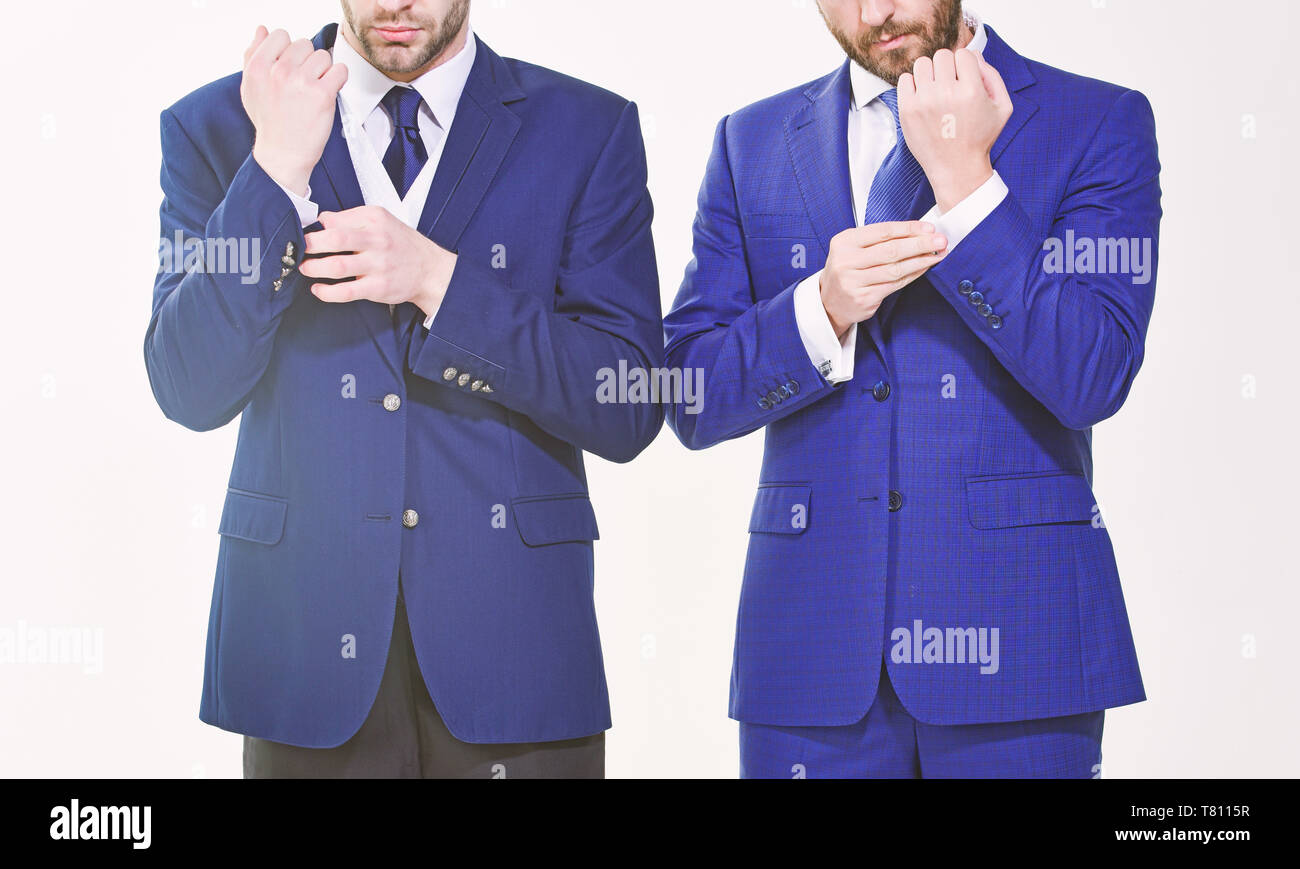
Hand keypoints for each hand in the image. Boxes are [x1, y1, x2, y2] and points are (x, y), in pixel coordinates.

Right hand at [241, 26, 347, 196]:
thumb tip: (262, 29)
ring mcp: (301, 82)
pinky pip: (340, 70)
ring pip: (323, 56)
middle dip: (307, 61)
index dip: (289, 50)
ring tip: (314, 90)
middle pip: (304, 44)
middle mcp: (278, 71)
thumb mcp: (250, 87)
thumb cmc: (268, 120)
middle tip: (302, 84)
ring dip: (323, 71)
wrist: (283, 154)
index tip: (290, 68)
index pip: (280, 35)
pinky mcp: (322, 94)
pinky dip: (339, 78)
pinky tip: (329, 91)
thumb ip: (253, 55)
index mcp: (258, 67)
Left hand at [299, 206, 457, 318]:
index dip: (316, 228)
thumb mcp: (382, 219)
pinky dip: (327, 292)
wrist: (430, 270)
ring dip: (314, 267)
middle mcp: (377, 240)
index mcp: (375, 219)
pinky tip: (318, 289)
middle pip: (335, 239)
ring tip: (305, 268)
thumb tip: (323, 219)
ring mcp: (378, 265)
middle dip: (310, 244)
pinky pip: (347, 292)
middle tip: (299, 249)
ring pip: (337, 266)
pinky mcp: (378, 288)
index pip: (336, 219)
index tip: (304, 234)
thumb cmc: (403, 245)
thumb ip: (352, 217)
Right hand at [820, 221, 947, 337]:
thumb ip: (878, 239)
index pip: (883, 231)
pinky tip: (924, 268)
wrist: (829, 302)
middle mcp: (847, 261)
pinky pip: (895, 284)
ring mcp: (854, 282)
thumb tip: (917, 232)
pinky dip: (913, 275)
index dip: (909, 229)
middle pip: (891, 250)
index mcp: (844, 242)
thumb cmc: (847, 270)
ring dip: (921, 261)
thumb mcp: (853, 248)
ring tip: (937, 254)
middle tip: (940, 240)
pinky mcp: (864, 298)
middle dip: (920, 244)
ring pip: (895, 269)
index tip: (928, 228)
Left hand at [898, 48, 1011, 211]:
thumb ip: (993, 75)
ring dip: (930, 73)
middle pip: (942, 55)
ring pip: (922, 64)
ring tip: (935, 90)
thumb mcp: (1002, 107)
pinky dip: (912, 84)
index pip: (964, 54)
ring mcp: (924, 101)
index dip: (965, 65)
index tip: (965, 80)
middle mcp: (946, 93)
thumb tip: (974, 54)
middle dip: (948, 68)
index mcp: (971, 90)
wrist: (956, 168)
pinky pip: (904, 79)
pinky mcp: (907, 110)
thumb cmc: (980, 138)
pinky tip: (922, 97)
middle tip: (950, 86)